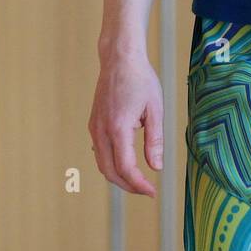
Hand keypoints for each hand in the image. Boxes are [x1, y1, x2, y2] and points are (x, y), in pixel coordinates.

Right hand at [88, 50, 163, 195]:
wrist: (119, 58)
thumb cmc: (140, 79)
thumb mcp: (155, 108)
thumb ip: (155, 140)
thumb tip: (156, 167)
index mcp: (118, 128)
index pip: (126, 168)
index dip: (139, 184)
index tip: (152, 192)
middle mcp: (101, 130)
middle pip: (109, 172)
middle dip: (128, 186)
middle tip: (147, 190)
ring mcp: (94, 127)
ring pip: (102, 164)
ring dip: (118, 177)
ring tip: (138, 180)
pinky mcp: (94, 124)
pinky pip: (100, 151)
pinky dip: (111, 163)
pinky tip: (125, 163)